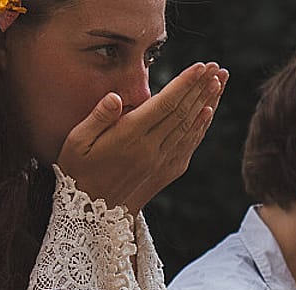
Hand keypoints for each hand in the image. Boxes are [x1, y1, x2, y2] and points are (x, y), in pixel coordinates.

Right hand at [57, 62, 228, 213]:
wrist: (91, 217)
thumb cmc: (78, 173)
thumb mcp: (76, 143)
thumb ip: (97, 117)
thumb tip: (115, 97)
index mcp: (129, 137)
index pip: (165, 104)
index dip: (185, 83)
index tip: (200, 66)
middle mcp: (150, 150)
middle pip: (183, 112)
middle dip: (201, 86)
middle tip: (216, 66)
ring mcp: (160, 163)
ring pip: (190, 127)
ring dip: (207, 102)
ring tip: (220, 81)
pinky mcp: (165, 173)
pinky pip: (188, 145)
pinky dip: (201, 127)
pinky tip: (208, 111)